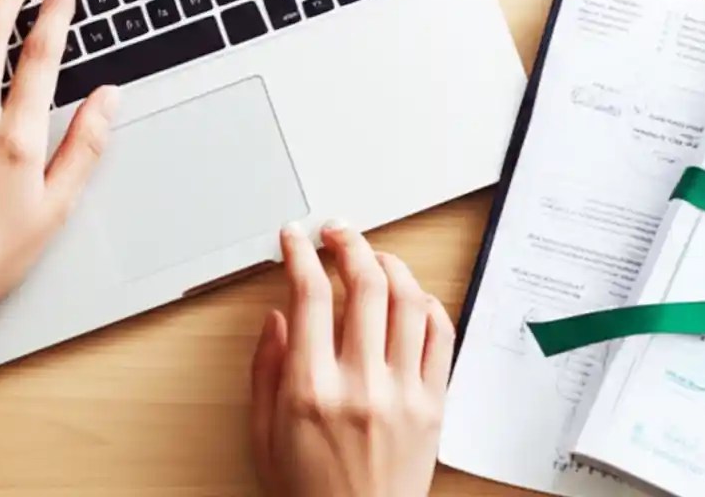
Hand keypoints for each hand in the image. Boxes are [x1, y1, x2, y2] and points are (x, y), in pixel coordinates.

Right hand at [251, 222, 455, 496]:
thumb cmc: (308, 493)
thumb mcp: (263, 435)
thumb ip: (265, 370)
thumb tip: (279, 316)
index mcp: (311, 390)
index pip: (309, 296)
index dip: (300, 254)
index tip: (295, 238)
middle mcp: (361, 384)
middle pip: (364, 285)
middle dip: (348, 243)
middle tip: (336, 233)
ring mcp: (404, 393)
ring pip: (408, 301)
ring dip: (390, 264)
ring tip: (374, 256)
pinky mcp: (435, 405)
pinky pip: (441, 337)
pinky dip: (429, 305)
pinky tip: (412, 297)